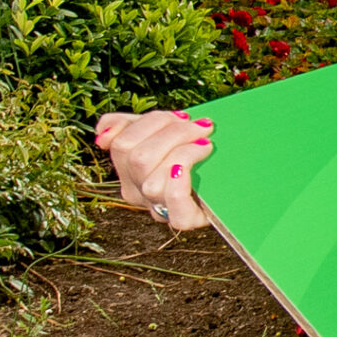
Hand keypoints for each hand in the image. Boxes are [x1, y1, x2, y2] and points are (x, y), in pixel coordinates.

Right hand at [94, 110, 214, 230]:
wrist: (234, 187)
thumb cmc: (198, 154)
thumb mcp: (163, 135)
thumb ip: (131, 126)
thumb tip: (103, 133)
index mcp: (127, 170)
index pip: (121, 143)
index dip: (152, 122)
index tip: (182, 117)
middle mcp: (137, 192)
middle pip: (137, 158)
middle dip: (173, 132)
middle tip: (202, 126)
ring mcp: (158, 208)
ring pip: (152, 181)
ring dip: (184, 151)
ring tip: (206, 142)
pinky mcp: (184, 219)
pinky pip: (173, 199)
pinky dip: (182, 178)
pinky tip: (200, 156)